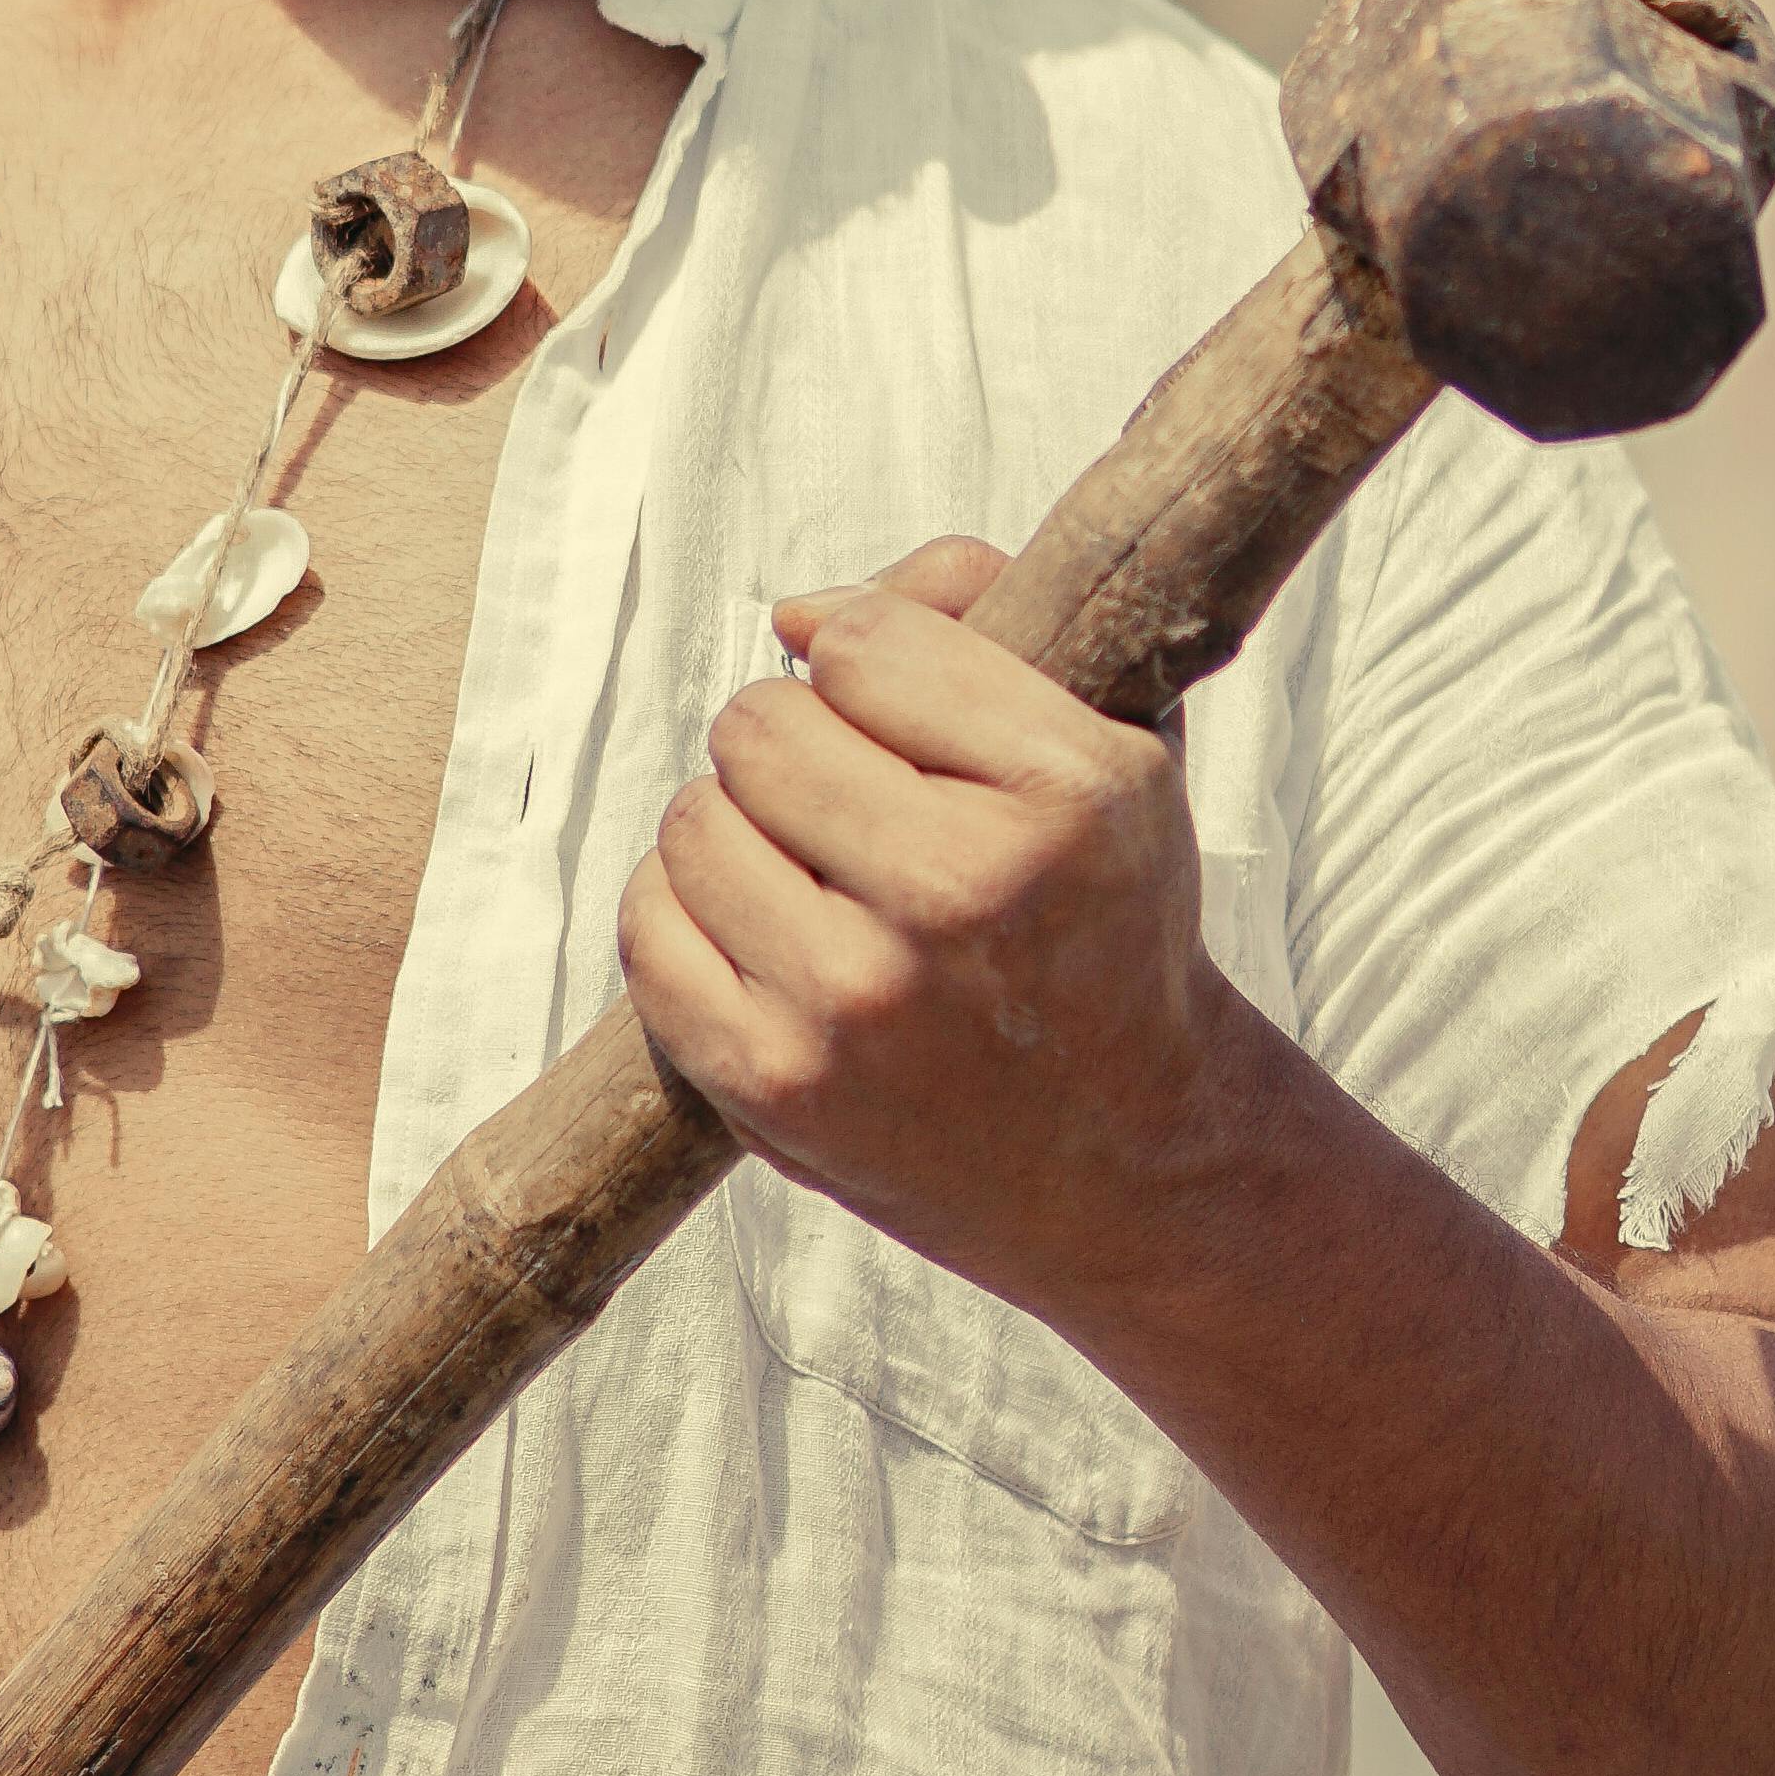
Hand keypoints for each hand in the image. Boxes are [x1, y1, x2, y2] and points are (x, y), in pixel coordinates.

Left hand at [618, 536, 1236, 1315]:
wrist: (1125, 1158)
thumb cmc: (1098, 921)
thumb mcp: (1105, 746)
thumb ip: (971, 616)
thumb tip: (795, 617)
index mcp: (1064, 793)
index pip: (865, 647)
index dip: (877, 671)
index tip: (915, 735)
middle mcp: (959, 893)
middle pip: (760, 725)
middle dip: (799, 749)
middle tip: (859, 812)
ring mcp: (854, 998)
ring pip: (694, 819)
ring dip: (741, 832)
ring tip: (818, 878)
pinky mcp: (772, 1082)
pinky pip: (649, 927)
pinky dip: (690, 914)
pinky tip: (765, 936)